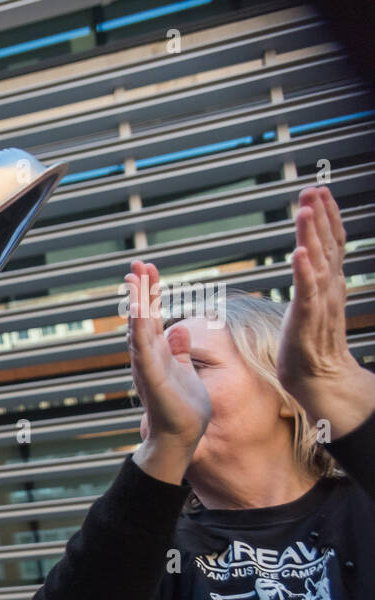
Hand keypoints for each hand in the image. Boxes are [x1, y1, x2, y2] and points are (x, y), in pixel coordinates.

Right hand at [126, 260, 211, 482]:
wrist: (182, 437)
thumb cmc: (185, 409)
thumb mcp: (188, 371)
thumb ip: (182, 351)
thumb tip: (181, 330)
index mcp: (158, 353)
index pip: (152, 316)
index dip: (150, 293)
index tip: (150, 270)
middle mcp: (148, 356)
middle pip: (142, 316)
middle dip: (141, 290)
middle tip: (139, 263)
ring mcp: (147, 366)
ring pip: (139, 327)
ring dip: (137, 303)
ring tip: (135, 278)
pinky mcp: (152, 378)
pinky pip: (144, 349)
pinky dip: (139, 330)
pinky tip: (139, 312)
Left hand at [277, 187, 373, 434]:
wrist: (319, 377)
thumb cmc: (310, 342)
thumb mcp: (312, 301)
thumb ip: (311, 279)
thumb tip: (307, 258)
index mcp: (329, 282)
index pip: (331, 242)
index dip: (326, 216)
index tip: (318, 192)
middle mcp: (329, 287)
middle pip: (328, 244)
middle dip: (320, 215)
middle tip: (313, 190)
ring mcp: (320, 302)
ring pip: (318, 261)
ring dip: (312, 234)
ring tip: (306, 210)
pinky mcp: (307, 319)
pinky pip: (308, 292)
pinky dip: (304, 271)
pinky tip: (300, 254)